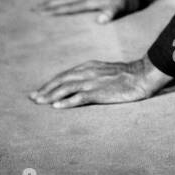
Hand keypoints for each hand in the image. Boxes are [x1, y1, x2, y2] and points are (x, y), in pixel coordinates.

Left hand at [29, 55, 174, 108]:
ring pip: (66, 88)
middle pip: (61, 80)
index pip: (64, 75)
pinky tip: (57, 107)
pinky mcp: (99, 91)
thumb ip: (92, 75)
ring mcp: (93, 82)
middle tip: (33, 98)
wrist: (141, 75)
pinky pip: (79, 98)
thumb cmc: (126, 75)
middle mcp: (87, 72)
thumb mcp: (105, 71)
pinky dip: (67, 102)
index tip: (39, 91)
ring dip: (51, 96)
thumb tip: (80, 84)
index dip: (50, 83)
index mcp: (88, 66)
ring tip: (40, 103)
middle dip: (45, 89)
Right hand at [35, 0, 152, 23]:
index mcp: (90, 1)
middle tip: (32, 9)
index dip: (54, 11)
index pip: (68, 7)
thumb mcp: (121, 9)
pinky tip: (61, 0)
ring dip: (53, 0)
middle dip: (48, 5)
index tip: (41, 13)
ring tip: (41, 4)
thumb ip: (111, 14)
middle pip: (63, 0)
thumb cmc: (127, 2)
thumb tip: (100, 21)